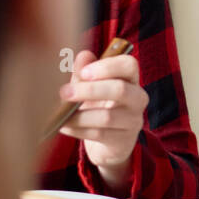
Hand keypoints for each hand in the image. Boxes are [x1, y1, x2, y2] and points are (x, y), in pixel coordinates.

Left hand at [59, 48, 146, 190]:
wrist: (106, 143)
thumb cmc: (97, 107)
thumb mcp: (89, 87)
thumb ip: (84, 72)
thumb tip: (84, 55)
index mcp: (130, 79)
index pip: (129, 65)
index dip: (107, 66)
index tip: (84, 73)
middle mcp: (137, 98)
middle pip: (120, 89)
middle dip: (89, 90)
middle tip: (64, 92)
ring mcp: (133, 121)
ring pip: (107, 116)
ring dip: (79, 115)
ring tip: (61, 115)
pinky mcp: (123, 141)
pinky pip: (99, 134)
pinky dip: (78, 130)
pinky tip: (65, 127)